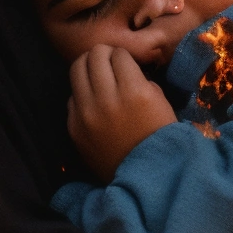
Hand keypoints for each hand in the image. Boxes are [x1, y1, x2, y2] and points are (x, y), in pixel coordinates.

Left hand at [67, 44, 176, 178]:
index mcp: (134, 91)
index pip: (118, 54)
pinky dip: (82, 94)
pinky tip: (93, 101)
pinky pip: (72, 97)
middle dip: (103, 54)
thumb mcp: (161, 103)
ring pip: (76, 69)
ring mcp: (86, 113)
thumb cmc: (159, 138)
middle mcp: (106, 98)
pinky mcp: (73, 127)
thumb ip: (140, 80)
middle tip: (109, 62)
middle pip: (94, 56)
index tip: (125, 62)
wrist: (144, 177)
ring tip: (96, 74)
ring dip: (88, 67)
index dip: (123, 55)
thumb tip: (122, 67)